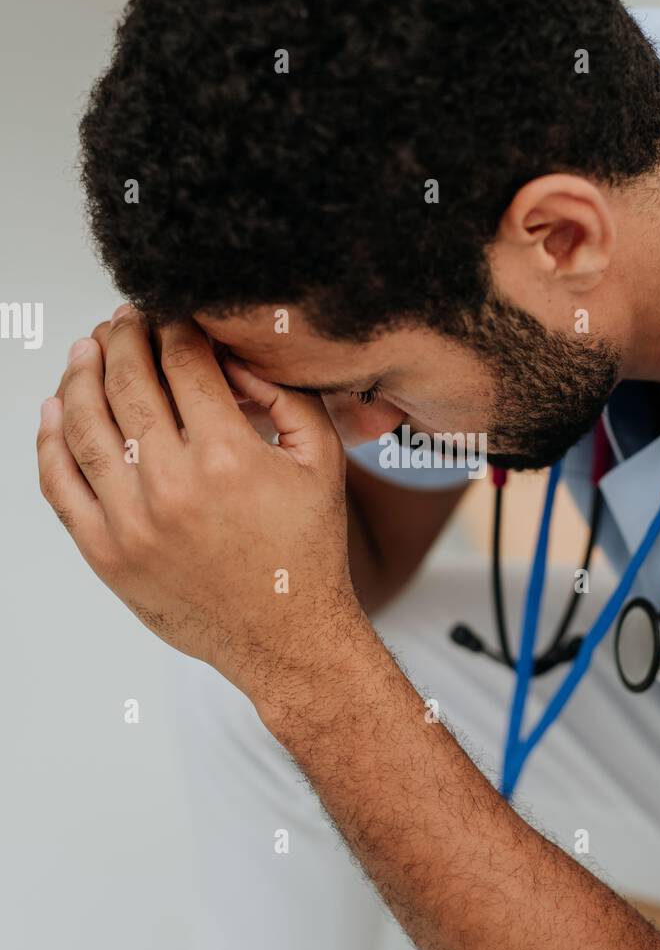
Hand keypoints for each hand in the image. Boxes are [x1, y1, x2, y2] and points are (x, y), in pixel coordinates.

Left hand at [37, 308, 362, 709]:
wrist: (286, 637)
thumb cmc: (306, 552)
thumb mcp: (321, 461)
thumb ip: (284, 396)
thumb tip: (230, 358)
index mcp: (227, 456)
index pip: (183, 363)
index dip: (172, 326)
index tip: (169, 313)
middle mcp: (171, 485)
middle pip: (127, 383)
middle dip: (123, 338)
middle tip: (123, 319)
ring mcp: (130, 522)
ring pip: (83, 425)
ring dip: (80, 377)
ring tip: (86, 351)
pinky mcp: (106, 554)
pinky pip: (59, 485)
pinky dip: (49, 441)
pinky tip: (55, 410)